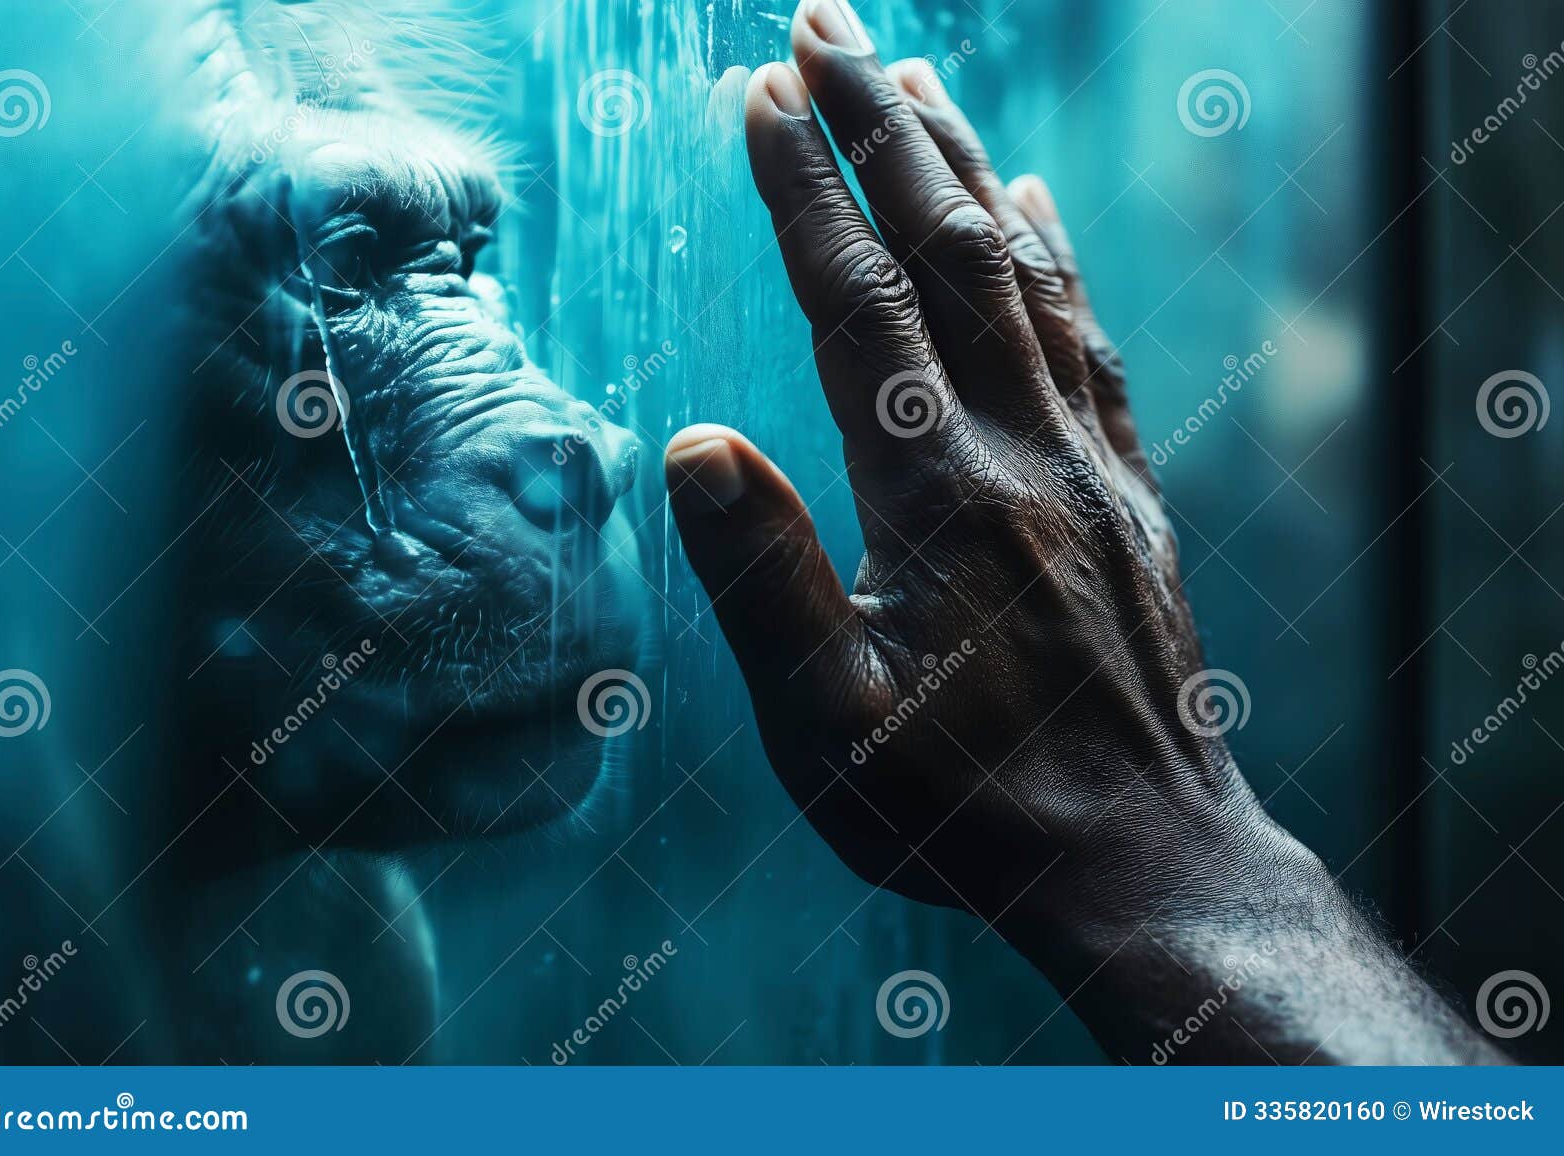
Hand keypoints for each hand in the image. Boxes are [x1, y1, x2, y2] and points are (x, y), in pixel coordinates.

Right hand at [665, 0, 1285, 947]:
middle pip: (947, 250)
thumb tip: (695, 444)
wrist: (1141, 858)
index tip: (763, 91)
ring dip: (966, 167)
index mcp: (938, 496)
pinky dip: (1052, 257)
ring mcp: (1086, 465)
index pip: (860, 303)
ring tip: (918, 78)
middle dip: (882, 126)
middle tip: (828, 20)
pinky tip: (1031, 205)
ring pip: (1023, 277)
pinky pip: (1088, 342)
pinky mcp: (1124, 492)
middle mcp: (1022, 452)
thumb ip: (764, 581)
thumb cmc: (968, 809)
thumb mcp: (831, 727)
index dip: (808, 190)